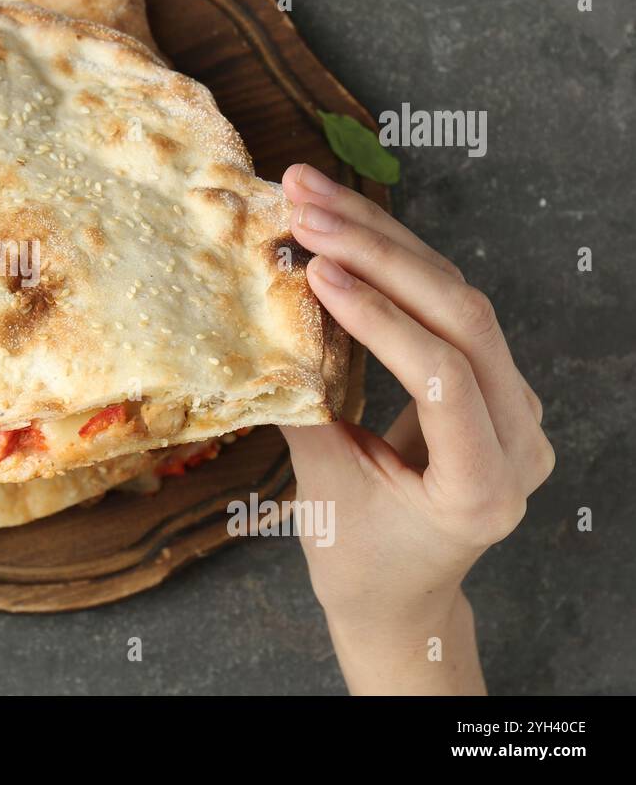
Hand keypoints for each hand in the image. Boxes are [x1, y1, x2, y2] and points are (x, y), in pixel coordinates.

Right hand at [278, 163, 552, 692]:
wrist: (402, 598)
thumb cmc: (358, 565)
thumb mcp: (326, 495)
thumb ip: (308, 409)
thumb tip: (270, 326)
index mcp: (484, 487)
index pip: (444, 377)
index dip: (379, 316)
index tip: (315, 268)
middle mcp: (520, 440)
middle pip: (463, 318)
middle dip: (378, 252)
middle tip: (305, 203)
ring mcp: (514, 407)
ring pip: (457, 298)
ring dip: (381, 241)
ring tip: (310, 192)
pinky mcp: (492, 384)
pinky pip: (448, 309)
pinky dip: (391, 264)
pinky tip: (342, 226)